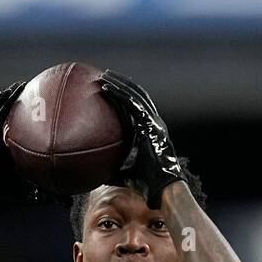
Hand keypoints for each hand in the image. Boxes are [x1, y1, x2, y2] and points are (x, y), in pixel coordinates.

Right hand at [0, 81, 68, 222]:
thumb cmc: (5, 199)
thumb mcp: (32, 195)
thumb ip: (50, 195)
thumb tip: (70, 202)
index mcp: (14, 152)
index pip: (28, 132)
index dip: (37, 120)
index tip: (52, 109)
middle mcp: (2, 142)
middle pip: (16, 118)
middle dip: (27, 104)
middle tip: (41, 89)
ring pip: (1, 113)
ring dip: (10, 98)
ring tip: (22, 85)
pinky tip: (4, 94)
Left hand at [97, 69, 186, 208]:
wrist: (163, 186)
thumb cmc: (149, 183)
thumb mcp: (129, 173)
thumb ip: (116, 170)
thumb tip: (98, 176)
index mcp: (152, 130)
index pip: (139, 106)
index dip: (128, 95)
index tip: (113, 88)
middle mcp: (154, 123)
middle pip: (138, 96)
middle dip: (123, 84)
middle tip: (105, 76)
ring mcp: (154, 123)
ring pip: (135, 96)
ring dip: (119, 84)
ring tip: (104, 76)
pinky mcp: (150, 125)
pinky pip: (133, 105)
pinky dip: (120, 95)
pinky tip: (107, 89)